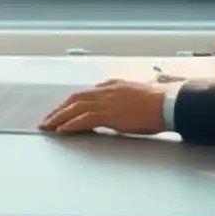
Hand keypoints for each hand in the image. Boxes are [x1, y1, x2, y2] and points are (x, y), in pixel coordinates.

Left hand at [39, 79, 166, 134]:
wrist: (168, 103)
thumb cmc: (158, 101)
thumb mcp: (135, 91)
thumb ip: (121, 92)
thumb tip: (111, 94)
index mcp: (111, 86)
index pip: (84, 94)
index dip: (69, 103)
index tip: (60, 111)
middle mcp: (105, 91)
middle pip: (74, 99)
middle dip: (58, 110)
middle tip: (46, 120)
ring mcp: (106, 102)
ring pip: (75, 108)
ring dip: (59, 117)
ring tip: (47, 126)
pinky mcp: (110, 115)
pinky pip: (84, 119)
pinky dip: (71, 124)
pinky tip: (61, 130)